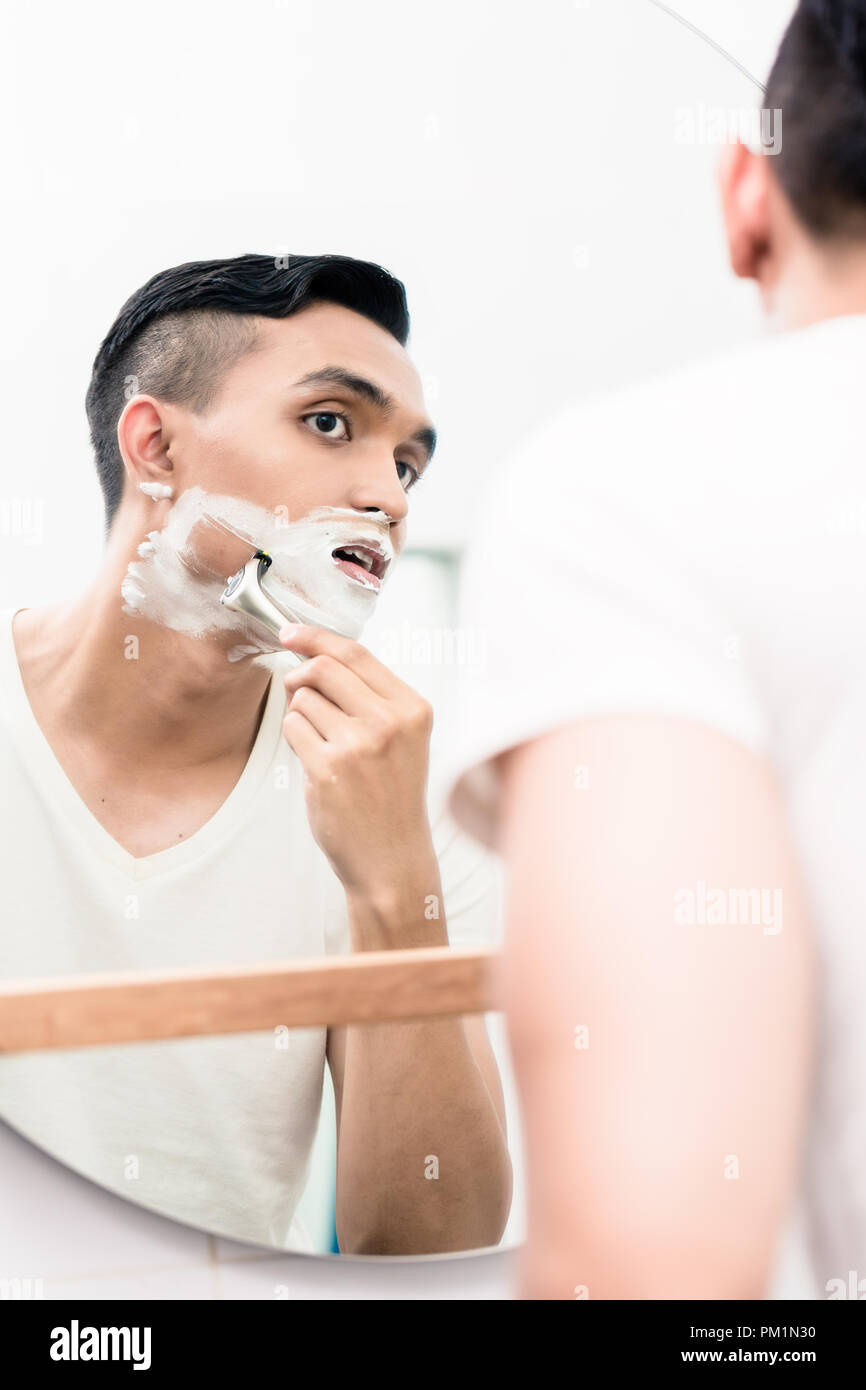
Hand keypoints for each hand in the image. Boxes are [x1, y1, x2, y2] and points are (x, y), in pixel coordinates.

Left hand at [279, 624, 436, 901]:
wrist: (391, 859)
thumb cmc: (391, 796)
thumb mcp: (399, 740)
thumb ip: (367, 697)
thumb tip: (310, 658)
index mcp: (412, 709)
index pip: (356, 653)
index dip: (316, 636)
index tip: (290, 632)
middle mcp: (390, 722)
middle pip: (322, 668)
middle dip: (299, 677)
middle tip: (296, 694)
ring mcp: (359, 745)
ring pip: (302, 700)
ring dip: (301, 718)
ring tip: (323, 747)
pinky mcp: (329, 768)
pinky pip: (293, 729)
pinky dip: (296, 741)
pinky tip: (317, 765)